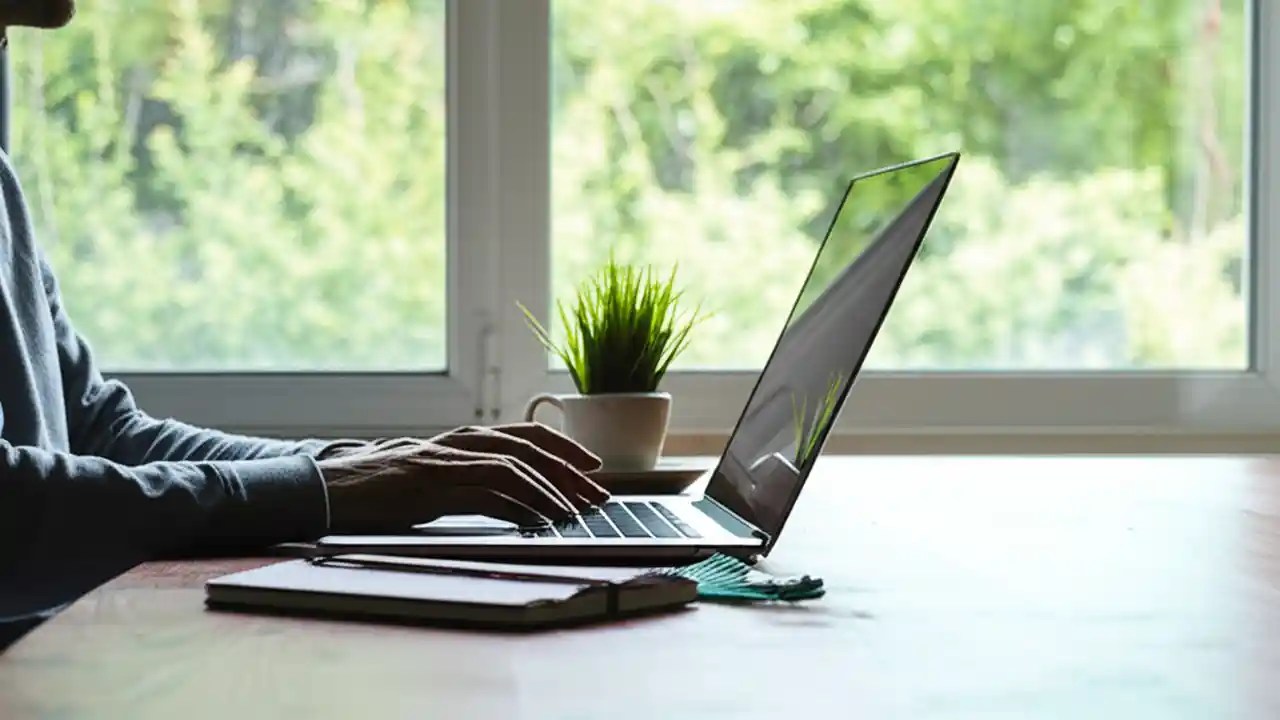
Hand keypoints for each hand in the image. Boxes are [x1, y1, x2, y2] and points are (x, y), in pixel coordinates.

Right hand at [317, 423, 607, 531]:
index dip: (560, 446)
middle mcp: (452, 445)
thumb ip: (457, 482)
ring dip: (550, 490)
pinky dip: (518, 506)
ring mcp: (440, 463)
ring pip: (511, 466)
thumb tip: (503, 500)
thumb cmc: (367, 491)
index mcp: (453, 442)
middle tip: (599, 491)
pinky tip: (538, 523)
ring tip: (576, 512)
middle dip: (567, 468)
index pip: (520, 435)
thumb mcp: (421, 481)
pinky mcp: (427, 486)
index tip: (591, 464)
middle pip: (525, 446)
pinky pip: (485, 493)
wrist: (315, 490)